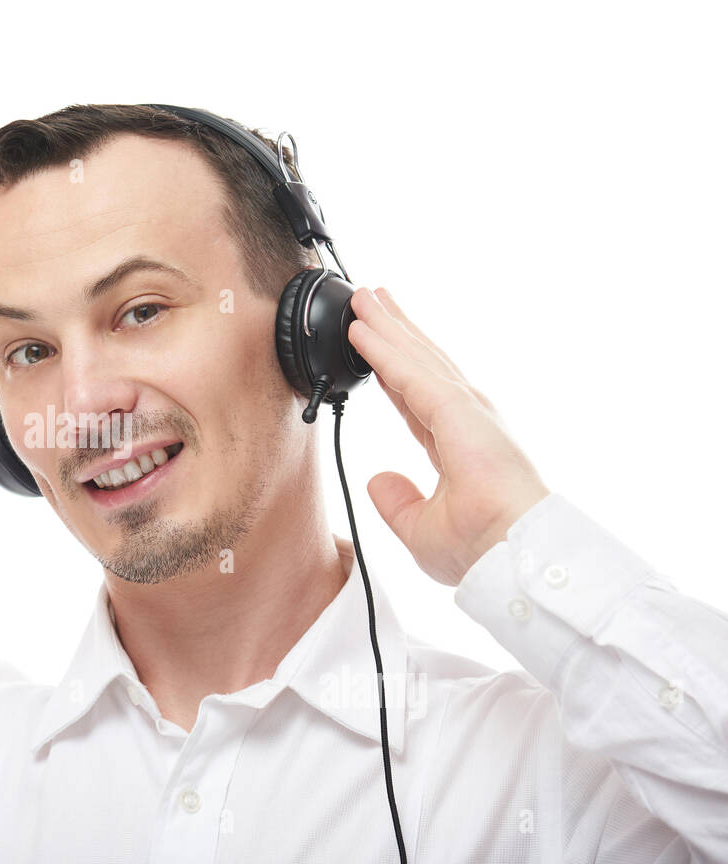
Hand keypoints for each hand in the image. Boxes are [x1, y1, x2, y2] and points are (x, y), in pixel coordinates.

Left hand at [345, 287, 549, 585]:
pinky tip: (362, 329)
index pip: (415, 397)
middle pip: (419, 364)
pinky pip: (408, 373)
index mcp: (458, 445)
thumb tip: (377, 479)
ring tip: (364, 297)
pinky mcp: (458, 410)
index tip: (375, 344)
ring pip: (415, 358)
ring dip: (387, 326)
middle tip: (371, 299)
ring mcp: (466, 411)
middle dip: (394, 331)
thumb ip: (397, 502)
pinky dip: (383, 348)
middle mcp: (465, 420)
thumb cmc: (483, 548)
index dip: (393, 369)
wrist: (512, 555)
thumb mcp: (421, 529)